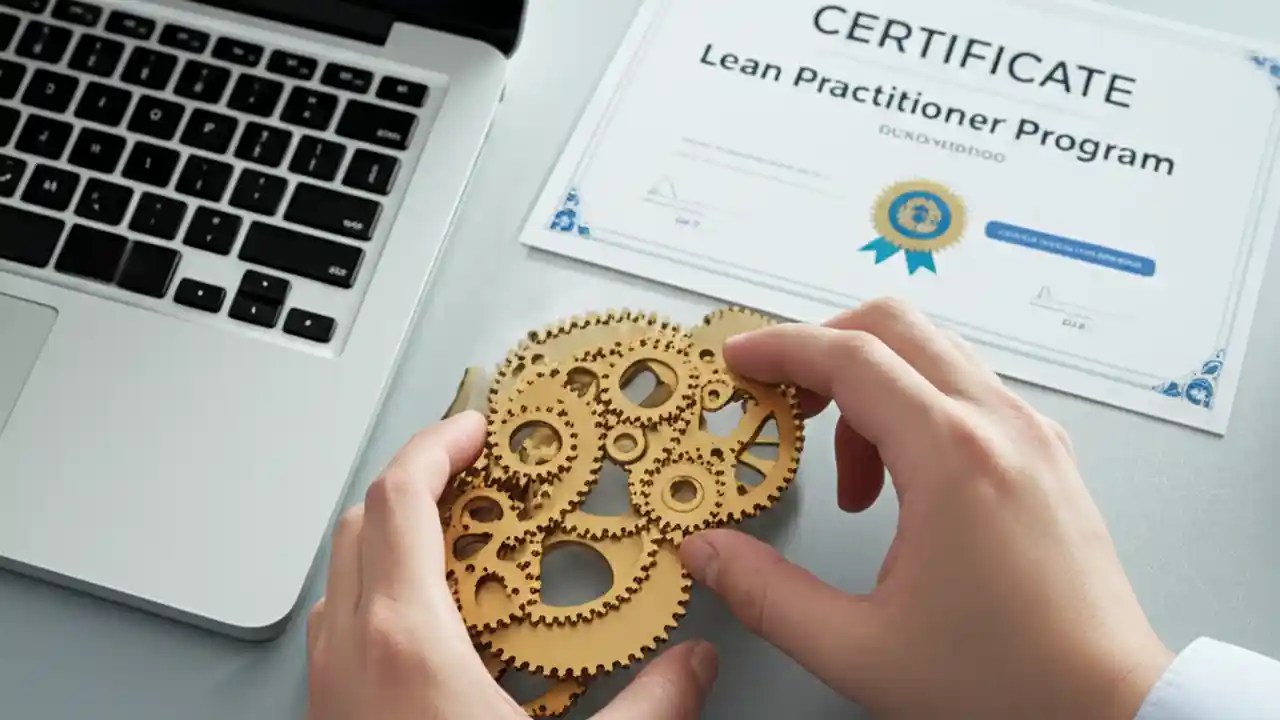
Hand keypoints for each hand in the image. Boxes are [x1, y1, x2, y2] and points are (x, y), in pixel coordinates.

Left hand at [306, 411, 717, 719]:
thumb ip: (650, 708)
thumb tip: (694, 666)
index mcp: (406, 641)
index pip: (402, 499)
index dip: (437, 445)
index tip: (474, 427)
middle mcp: (352, 652)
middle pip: (363, 520)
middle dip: (416, 478)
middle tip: (473, 468)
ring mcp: (330, 686)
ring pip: (344, 570)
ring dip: (393, 532)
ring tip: (457, 535)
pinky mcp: (331, 717)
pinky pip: (340, 622)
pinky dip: (379, 587)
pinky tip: (430, 618)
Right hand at [678, 299, 1173, 718]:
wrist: (1113, 714)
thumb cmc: (1007, 686)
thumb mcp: (860, 650)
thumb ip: (767, 594)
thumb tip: (708, 552)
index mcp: (953, 458)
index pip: (851, 357)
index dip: (781, 348)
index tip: (738, 361)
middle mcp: (1000, 427)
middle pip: (896, 327)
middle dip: (824, 349)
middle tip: (782, 399)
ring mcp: (1033, 436)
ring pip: (934, 356)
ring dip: (872, 387)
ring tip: (848, 477)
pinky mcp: (1048, 457)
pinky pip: (968, 393)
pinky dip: (916, 408)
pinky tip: (901, 484)